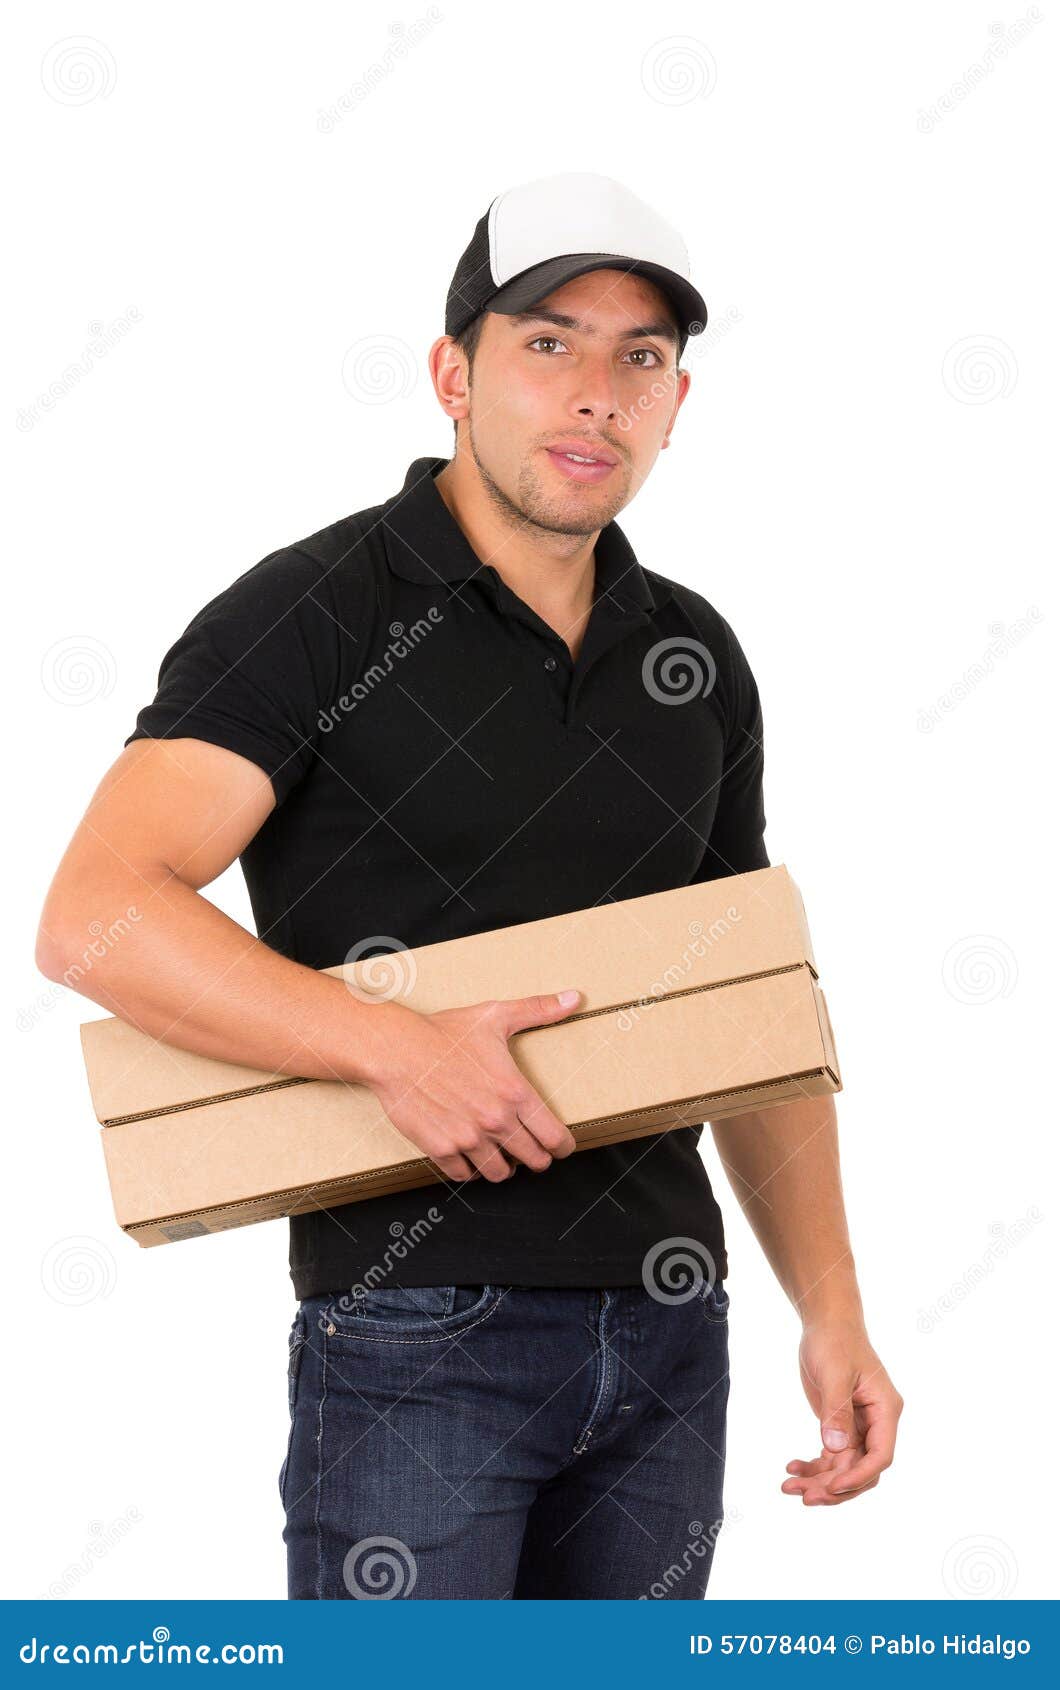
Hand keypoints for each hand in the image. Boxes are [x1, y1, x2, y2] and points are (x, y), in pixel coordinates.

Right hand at [363, 990, 581, 1184]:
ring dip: (504, 1167)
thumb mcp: (495, 1016)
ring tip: (501, 1155)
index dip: (563, 1147)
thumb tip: (573, 998)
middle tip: (532, 1151)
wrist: (396, 1049)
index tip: (561, 1146)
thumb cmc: (444, 1032)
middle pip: (534, 1160)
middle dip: (537, 1158)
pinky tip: (470, 1156)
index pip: (554, 1137)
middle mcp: (495, 1120)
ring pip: (500, 1174)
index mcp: (514, 1093)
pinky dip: (470, 1170)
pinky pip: (465, 1175)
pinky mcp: (440, 1148)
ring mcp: (467, 1138)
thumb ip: (538, 1010)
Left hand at [781, 1317, 903, 1505]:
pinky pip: (832, 1455)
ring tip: (788, 1486)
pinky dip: (813, 1465)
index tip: (830, 1487)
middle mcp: (877, 1423)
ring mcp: (859, 1427)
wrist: (826, 1324)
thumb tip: (834, 1449)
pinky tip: (791, 1467)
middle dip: (834, 1486)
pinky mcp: (842, 1425)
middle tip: (803, 1496)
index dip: (858, 1476)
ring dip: (819, 1479)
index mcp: (885, 1410)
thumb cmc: (835, 1342)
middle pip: (861, 1469)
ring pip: (844, 1467)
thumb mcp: (834, 1374)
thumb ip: (836, 1411)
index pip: (880, 1456)